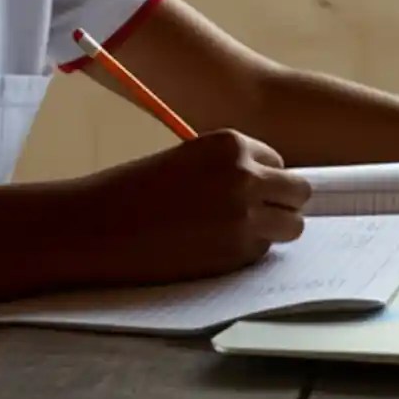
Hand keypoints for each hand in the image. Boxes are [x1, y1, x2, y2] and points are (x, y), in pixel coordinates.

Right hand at [75, 129, 312, 284]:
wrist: (99, 226)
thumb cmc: (136, 191)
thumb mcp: (191, 160)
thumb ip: (231, 168)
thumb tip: (268, 187)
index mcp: (232, 145)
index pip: (278, 161)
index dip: (263, 179)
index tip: (242, 191)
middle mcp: (247, 176)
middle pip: (299, 192)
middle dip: (281, 204)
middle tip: (254, 215)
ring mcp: (246, 216)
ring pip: (294, 225)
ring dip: (274, 230)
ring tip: (238, 234)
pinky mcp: (238, 252)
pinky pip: (265, 251)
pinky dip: (249, 252)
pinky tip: (214, 249)